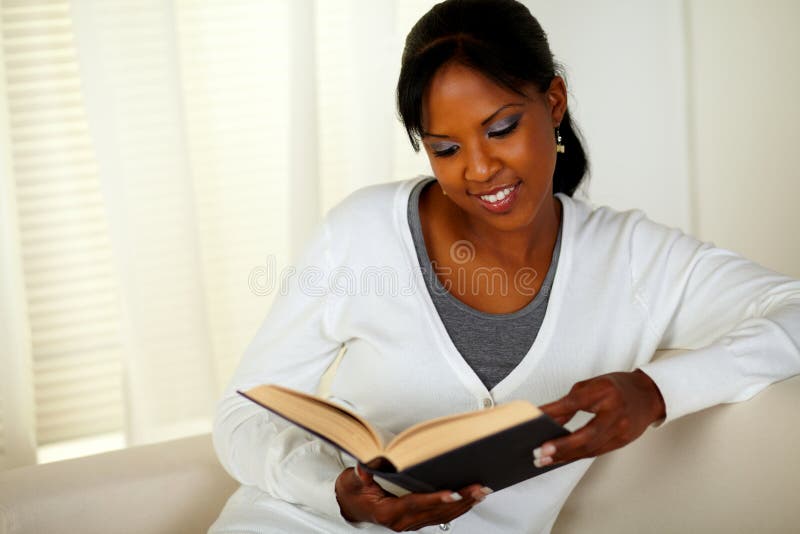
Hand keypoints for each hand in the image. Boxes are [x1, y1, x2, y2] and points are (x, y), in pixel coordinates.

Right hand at [335, 464, 489, 531]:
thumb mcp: (353, 481)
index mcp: (387, 512)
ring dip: (463, 505)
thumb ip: (361, 475)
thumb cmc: (354, 491)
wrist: (351, 504)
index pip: (414, 504)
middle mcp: (401, 522)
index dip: (434, 500)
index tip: (452, 494)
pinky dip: (457, 508)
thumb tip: (365, 468)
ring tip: (480, 492)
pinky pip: (440, 517)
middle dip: (459, 501)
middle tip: (477, 489)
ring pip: (442, 517)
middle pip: (435, 513)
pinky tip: (470, 499)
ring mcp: (411, 524)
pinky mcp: (417, 521)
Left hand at [536, 369, 665, 466]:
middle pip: (586, 435)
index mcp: (605, 391)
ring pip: (591, 449)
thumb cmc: (617, 387)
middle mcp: (615, 413)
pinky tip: (561, 458)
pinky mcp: (622, 442)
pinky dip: (577, 456)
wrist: (649, 394)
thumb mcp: (592, 385)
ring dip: (566, 456)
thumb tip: (547, 417)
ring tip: (544, 459)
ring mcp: (621, 430)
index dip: (553, 413)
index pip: (574, 403)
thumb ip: (569, 401)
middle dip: (562, 446)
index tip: (533, 420)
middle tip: (540, 452)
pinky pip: (596, 452)